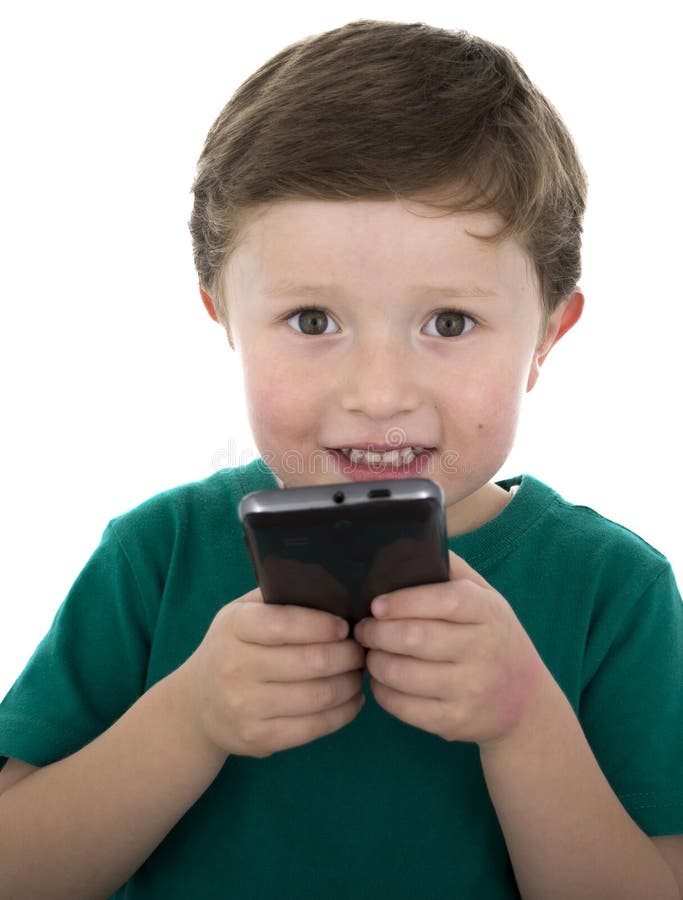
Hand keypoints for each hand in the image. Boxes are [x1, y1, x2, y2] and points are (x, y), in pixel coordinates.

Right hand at [191, 589, 365, 757]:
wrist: (197, 704)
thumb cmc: (232, 647)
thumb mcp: (242, 613)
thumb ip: (278, 598)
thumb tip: (331, 589)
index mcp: (234, 627)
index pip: (285, 623)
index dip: (323, 625)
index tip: (345, 627)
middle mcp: (235, 667)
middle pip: (311, 661)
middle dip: (347, 655)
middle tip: (360, 650)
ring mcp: (245, 707)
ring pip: (318, 696)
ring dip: (350, 684)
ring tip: (358, 673)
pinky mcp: (259, 739)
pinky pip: (313, 728)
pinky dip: (343, 713)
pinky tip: (352, 701)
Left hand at [353, 550, 546, 748]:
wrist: (526, 702)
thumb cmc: (492, 637)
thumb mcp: (485, 598)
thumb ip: (451, 571)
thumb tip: (406, 542)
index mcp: (489, 610)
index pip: (443, 600)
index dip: (403, 602)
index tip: (375, 604)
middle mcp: (485, 650)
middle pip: (416, 639)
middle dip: (377, 633)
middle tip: (363, 630)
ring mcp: (472, 689)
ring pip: (404, 675)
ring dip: (375, 663)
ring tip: (369, 653)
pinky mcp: (457, 722)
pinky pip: (404, 707)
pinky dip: (383, 692)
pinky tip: (382, 681)